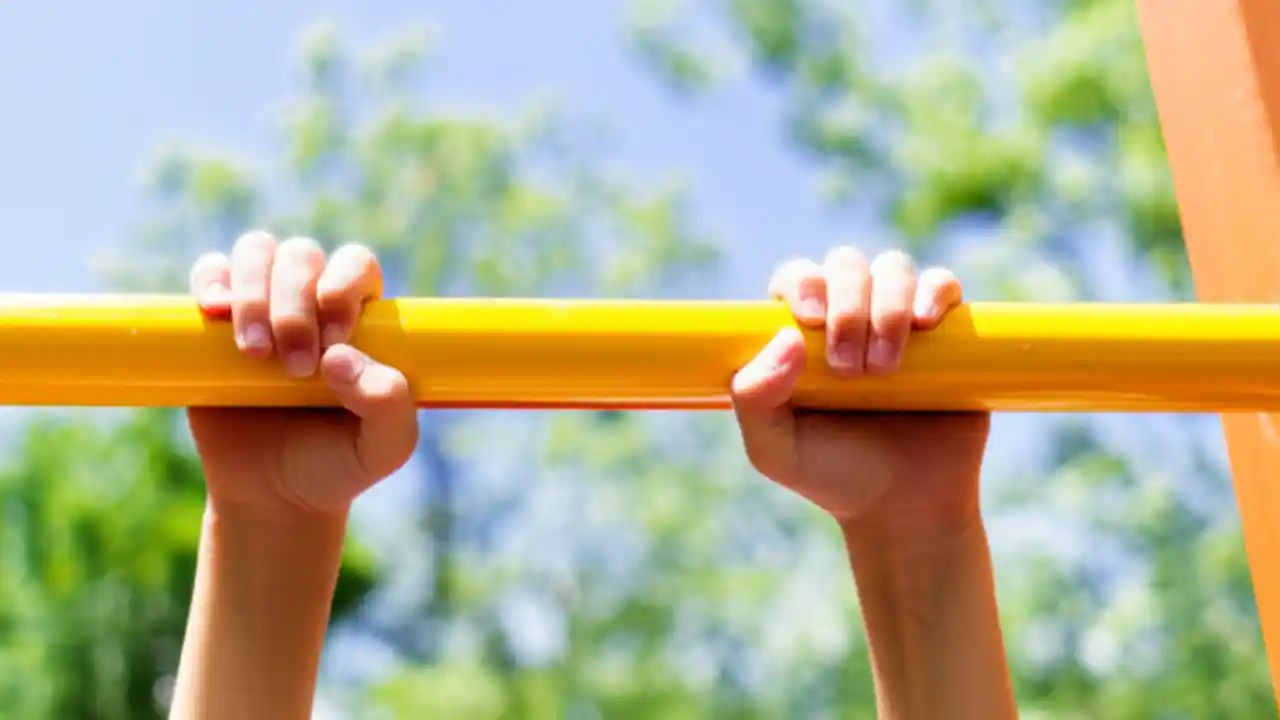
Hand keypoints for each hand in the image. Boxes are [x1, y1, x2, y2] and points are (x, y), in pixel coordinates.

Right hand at [186, 231, 417, 515]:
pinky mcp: (213, 323)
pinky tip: (216, 313)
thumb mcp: (383, 448)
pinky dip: (212, 281)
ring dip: (254, 294)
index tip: (334, 344)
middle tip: (297, 367)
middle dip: (295, 305)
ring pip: (256, 252)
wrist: (274, 495)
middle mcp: (312, 300)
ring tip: (256, 354)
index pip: (355, 265)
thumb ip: (389, 405)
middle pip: (302, 255)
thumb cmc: (338, 463)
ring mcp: (262, 305)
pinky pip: (210, 272)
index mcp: (360, 315)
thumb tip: (341, 358)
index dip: (342, 288)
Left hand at [732, 247, 989, 541]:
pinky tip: (925, 323)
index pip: (796, 277)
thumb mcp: (774, 450)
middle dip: (847, 304)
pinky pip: (943, 284)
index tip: (809, 321)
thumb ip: (755, 399)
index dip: (802, 283)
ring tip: (885, 367)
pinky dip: (934, 291)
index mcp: (801, 332)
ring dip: (888, 306)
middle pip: (846, 265)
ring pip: (893, 268)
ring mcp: (899, 319)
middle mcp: (850, 315)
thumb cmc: (831, 475)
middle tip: (848, 368)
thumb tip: (786, 338)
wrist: (904, 508)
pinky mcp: (948, 333)